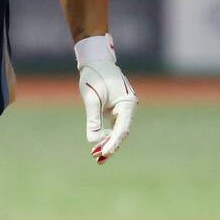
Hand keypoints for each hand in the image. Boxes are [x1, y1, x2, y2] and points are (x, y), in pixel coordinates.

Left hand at [75, 35, 137, 163]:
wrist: (95, 61)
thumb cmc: (94, 76)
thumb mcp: (91, 98)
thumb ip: (93, 119)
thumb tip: (93, 140)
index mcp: (128, 103)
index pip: (122, 128)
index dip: (113, 142)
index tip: (104, 153)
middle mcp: (128, 107)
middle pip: (121, 132)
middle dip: (110, 145)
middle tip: (98, 158)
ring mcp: (123, 109)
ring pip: (117, 130)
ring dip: (108, 142)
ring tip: (97, 156)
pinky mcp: (116, 109)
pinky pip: (113, 126)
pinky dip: (106, 135)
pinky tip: (98, 146)